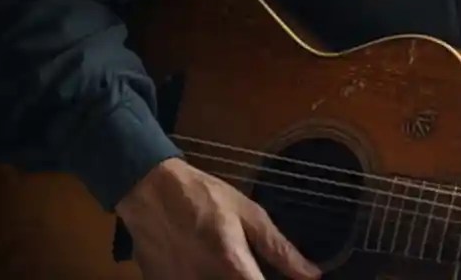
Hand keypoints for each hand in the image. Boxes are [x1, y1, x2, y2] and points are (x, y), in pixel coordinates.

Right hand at [115, 157, 320, 279]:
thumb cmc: (204, 196)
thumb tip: (312, 274)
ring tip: (231, 266)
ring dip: (229, 279)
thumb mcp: (247, 213)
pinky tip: (209, 267)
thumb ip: (279, 249)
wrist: (149, 190)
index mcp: (231, 263)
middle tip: (253, 268)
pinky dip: (204, 279)